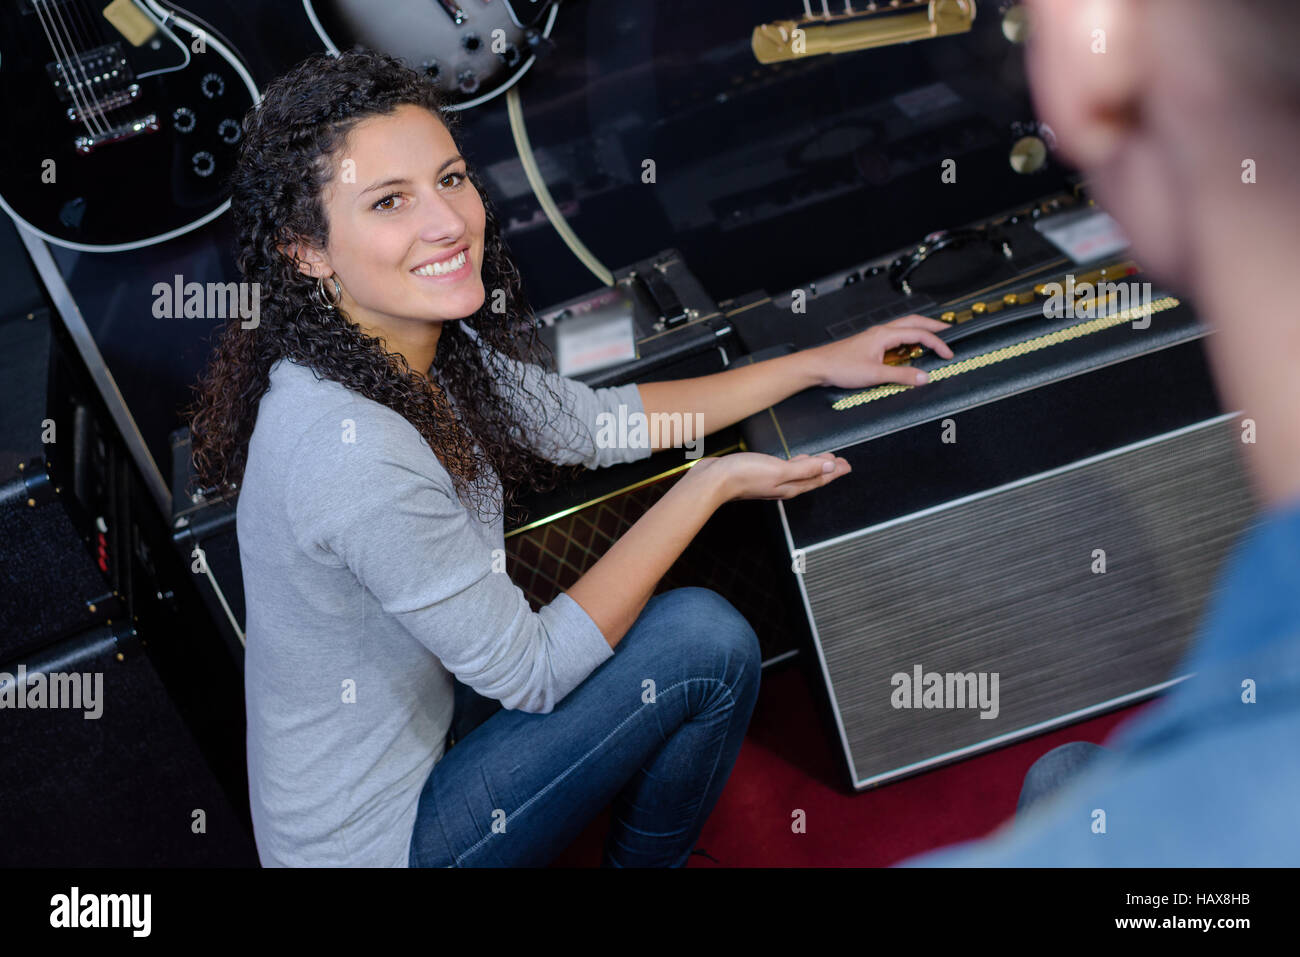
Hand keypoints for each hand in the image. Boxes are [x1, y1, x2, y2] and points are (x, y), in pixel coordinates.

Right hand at [685, 451, 850, 503]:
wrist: (713, 481)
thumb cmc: (743, 475)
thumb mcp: (780, 470)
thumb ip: (806, 468)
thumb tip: (830, 467)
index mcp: (790, 486)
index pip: (819, 478)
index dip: (834, 471)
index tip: (847, 465)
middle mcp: (782, 486)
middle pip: (811, 477)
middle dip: (827, 469)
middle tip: (840, 462)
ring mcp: (770, 481)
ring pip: (798, 473)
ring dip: (812, 466)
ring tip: (822, 460)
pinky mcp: (759, 473)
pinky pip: (784, 469)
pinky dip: (794, 464)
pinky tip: (791, 460)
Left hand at [807, 314, 954, 389]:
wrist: (817, 366)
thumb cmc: (840, 367)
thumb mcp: (875, 374)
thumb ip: (901, 375)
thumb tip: (923, 377)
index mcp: (884, 335)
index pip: (919, 334)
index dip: (937, 343)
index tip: (948, 353)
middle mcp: (880, 332)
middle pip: (913, 322)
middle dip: (933, 327)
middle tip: (949, 332)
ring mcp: (874, 337)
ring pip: (904, 327)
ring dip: (920, 331)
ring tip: (933, 339)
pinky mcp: (869, 344)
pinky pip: (895, 336)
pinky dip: (908, 339)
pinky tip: (909, 348)